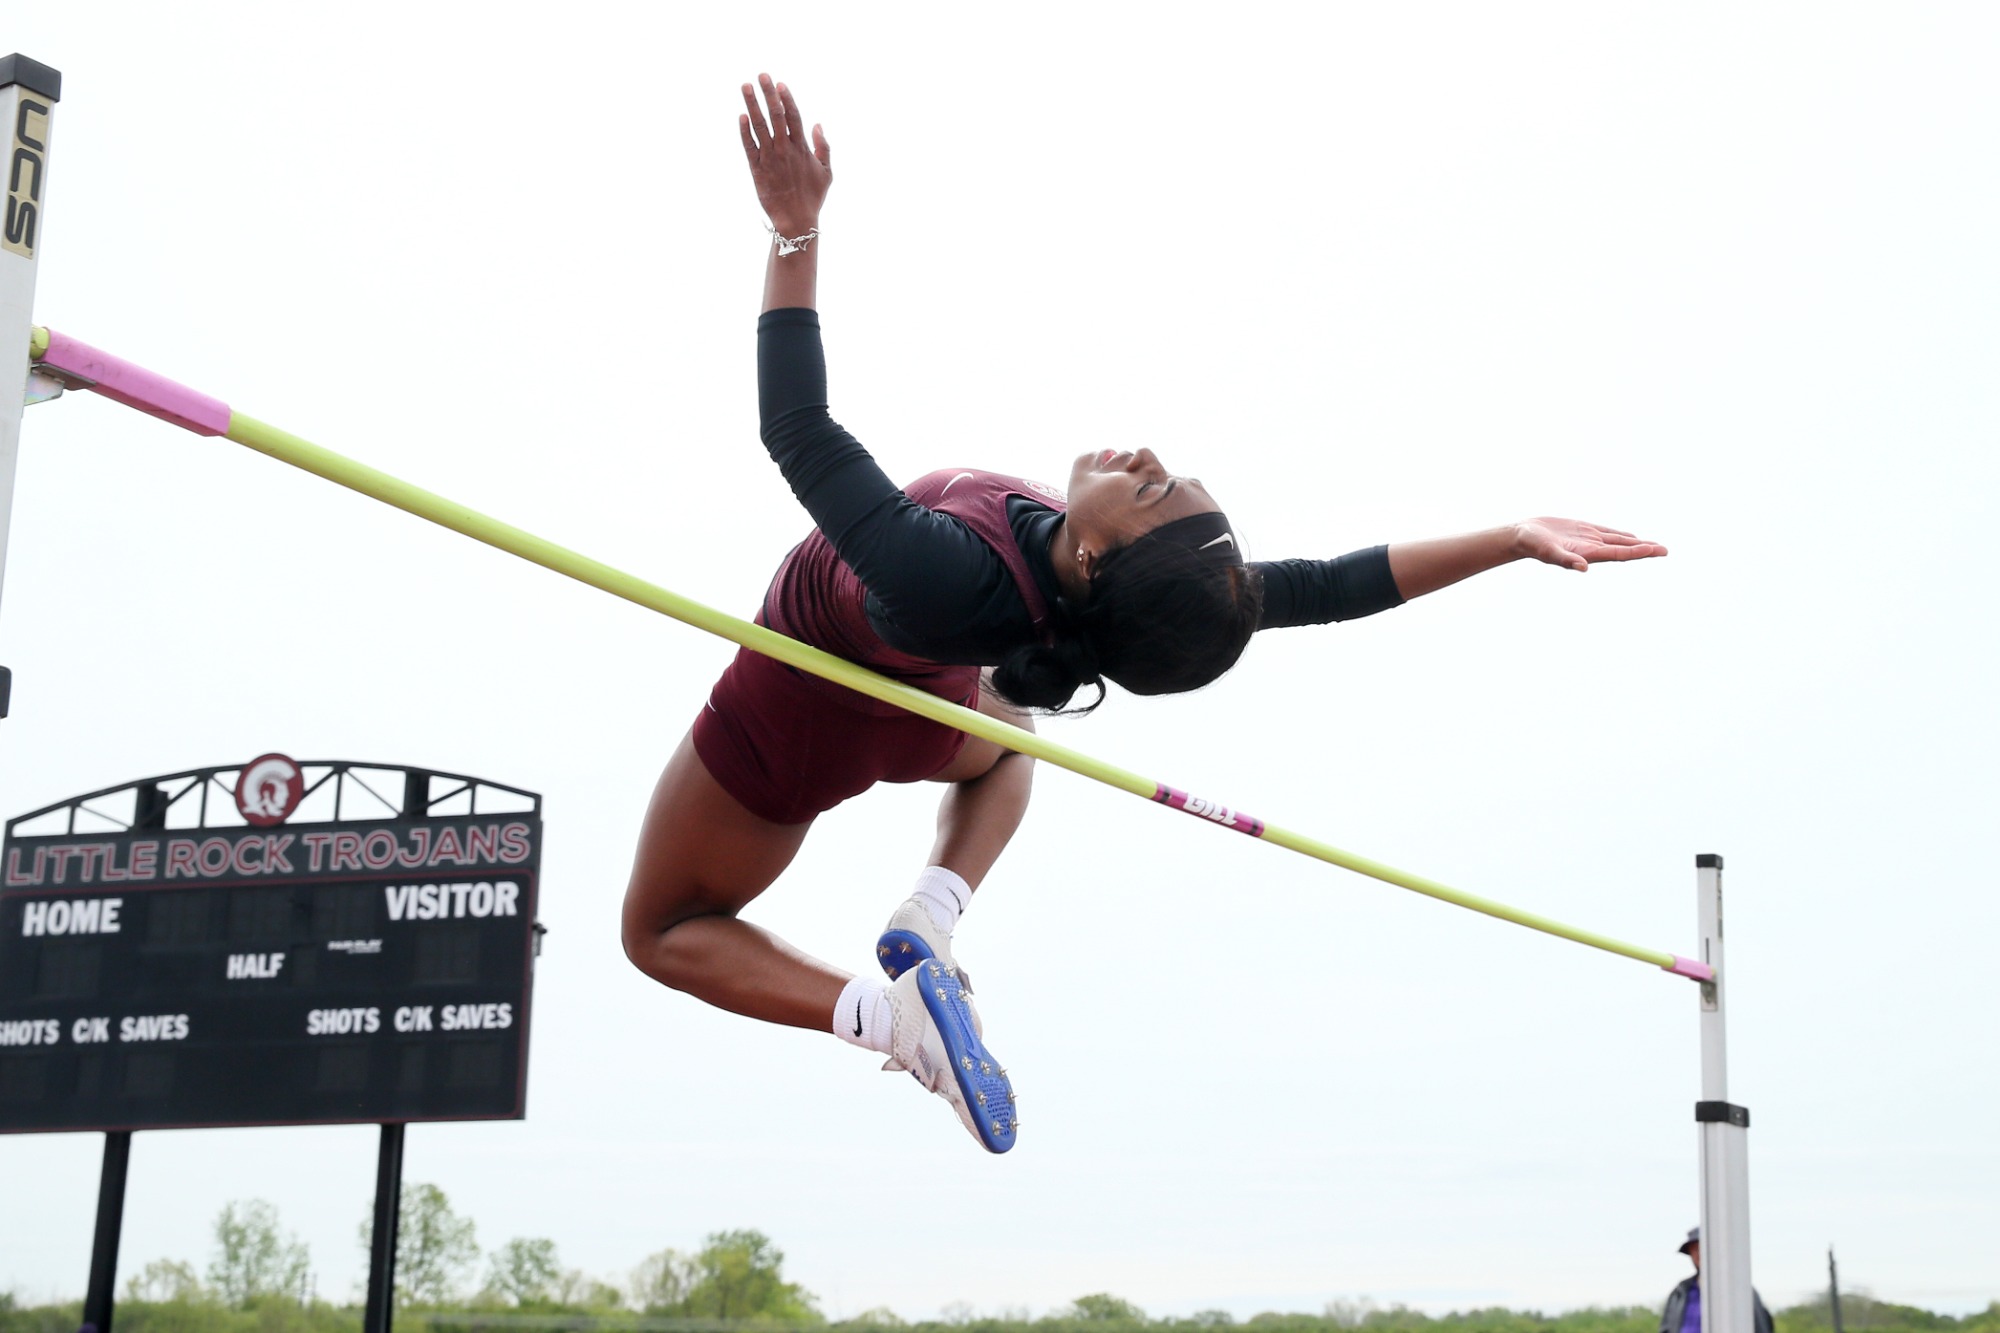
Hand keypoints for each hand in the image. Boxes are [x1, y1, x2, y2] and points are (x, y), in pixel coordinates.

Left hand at [738, 74, 830, 234]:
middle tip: (762, 75)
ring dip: (752, 104)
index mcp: (802, 148)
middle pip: (776, 115)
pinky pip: (748, 146)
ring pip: (759, 126)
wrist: (795, 220)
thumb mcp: (826, 172)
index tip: (780, 84)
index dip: (786, 98)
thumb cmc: (812, 197)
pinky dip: (744, 131)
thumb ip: (823, 147)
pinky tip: (741, 116)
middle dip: (769, 93)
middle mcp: (785, 149)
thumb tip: (818, 124)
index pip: (793, 116)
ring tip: (745, 86)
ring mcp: (769, 158)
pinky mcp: (756, 168)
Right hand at [1512, 518, 1667, 571]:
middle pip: (1624, 549)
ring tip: (1654, 546)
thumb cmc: (1534, 546)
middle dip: (1644, 549)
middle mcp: (1593, 548)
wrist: (1522, 537)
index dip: (1638, 552)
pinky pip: (1607, 533)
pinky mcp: (1583, 530)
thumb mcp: (1550, 552)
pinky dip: (1621, 535)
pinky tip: (1631, 537)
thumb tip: (1584, 568)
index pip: (1620, 553)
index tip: (1656, 550)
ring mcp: (1589, 539)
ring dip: (1636, 543)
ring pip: (1619, 541)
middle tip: (1665, 551)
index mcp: (1589, 554)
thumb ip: (1566, 560)